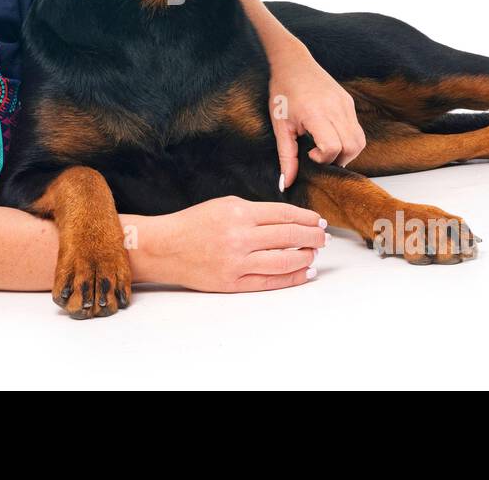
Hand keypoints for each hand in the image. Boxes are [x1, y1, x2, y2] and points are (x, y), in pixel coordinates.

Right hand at [146, 196, 328, 291]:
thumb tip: (289, 221)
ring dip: (306, 257)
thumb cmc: (193, 223)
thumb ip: (255, 212)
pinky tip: (305, 272)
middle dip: (312, 237)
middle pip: (288, 237)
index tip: (318, 221)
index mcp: (238, 212)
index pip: (284, 214)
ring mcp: (237, 262)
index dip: (306, 218)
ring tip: (315, 253)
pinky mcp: (232, 283)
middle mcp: (240, 237)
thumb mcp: (224, 205)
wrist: (164, 247)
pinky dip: (292, 277)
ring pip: (283, 261)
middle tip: (324, 237)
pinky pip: (270, 281)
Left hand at [268, 44, 366, 188]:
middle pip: (351, 147)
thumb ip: (286, 156)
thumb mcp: (280, 126)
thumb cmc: (283, 92)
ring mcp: (345, 105)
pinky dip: (348, 140)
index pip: (333, 147)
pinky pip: (357, 129)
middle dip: (338, 160)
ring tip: (326, 147)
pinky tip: (330, 135)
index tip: (310, 154)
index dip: (323, 159)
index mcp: (316, 113)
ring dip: (346, 152)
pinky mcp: (349, 103)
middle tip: (319, 155)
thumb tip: (286, 183)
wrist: (293, 63)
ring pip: (359, 140)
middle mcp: (335, 108)